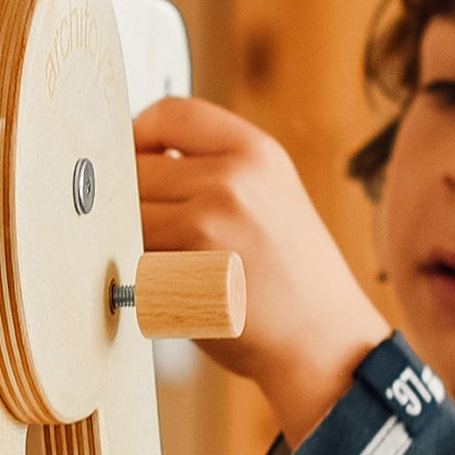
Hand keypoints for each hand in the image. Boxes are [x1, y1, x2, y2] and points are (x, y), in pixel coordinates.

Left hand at [134, 96, 387, 442]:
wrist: (326, 343)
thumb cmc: (291, 276)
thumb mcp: (270, 195)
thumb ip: (212, 169)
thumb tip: (134, 157)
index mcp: (256, 152)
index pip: (170, 112)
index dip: (139, 133)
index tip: (133, 158)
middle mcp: (231, 180)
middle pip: (136, 167)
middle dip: (134, 198)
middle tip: (159, 230)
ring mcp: (206, 225)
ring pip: (128, 217)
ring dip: (135, 240)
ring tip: (176, 264)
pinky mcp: (183, 272)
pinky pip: (132, 262)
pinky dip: (141, 279)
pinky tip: (181, 292)